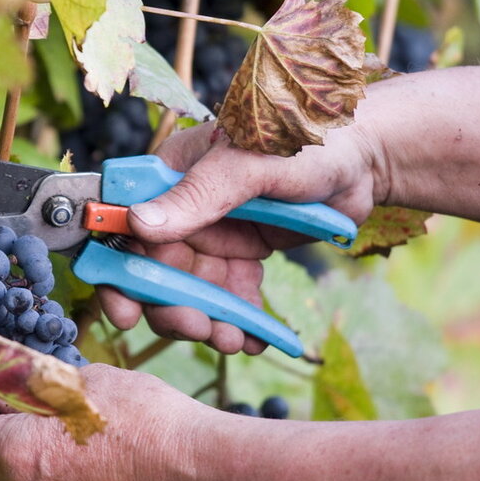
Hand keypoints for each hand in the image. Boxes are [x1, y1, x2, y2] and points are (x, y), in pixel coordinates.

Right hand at [97, 120, 379, 351]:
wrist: (364, 158)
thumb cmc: (304, 140)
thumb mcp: (248, 164)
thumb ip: (196, 195)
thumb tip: (137, 224)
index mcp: (169, 174)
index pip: (122, 223)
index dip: (115, 269)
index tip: (123, 310)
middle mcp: (183, 209)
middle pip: (153, 269)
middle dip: (169, 306)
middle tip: (196, 328)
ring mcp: (211, 236)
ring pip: (188, 291)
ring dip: (204, 322)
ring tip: (232, 340)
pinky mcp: (240, 257)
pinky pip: (228, 298)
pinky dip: (237, 323)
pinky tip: (255, 339)